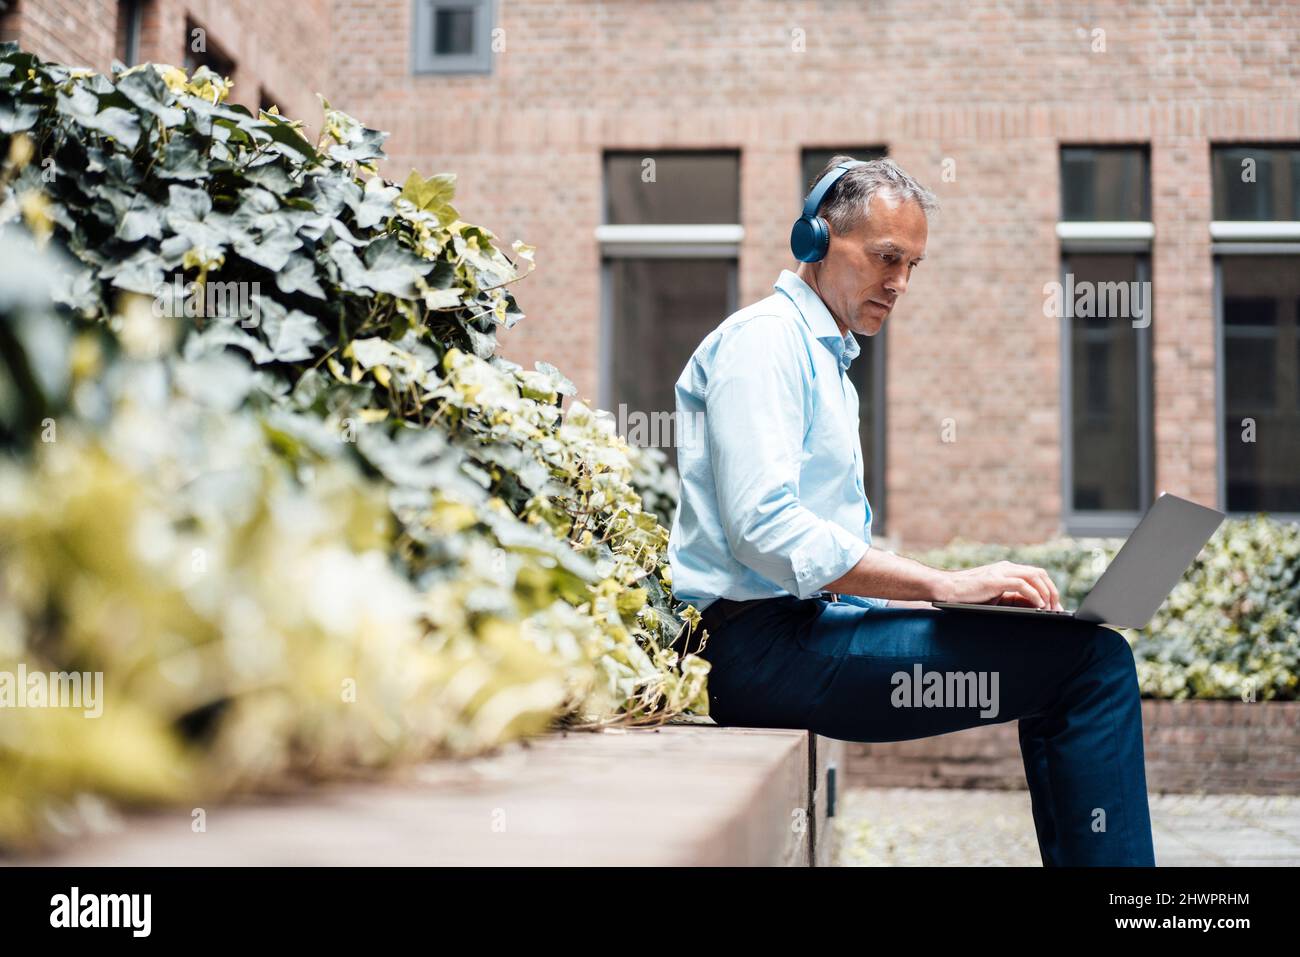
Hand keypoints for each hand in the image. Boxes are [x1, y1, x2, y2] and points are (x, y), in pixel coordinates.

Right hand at [938, 561, 1062, 610]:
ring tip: (1049, 608)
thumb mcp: (996, 596)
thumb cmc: (969, 596)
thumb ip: (1014, 597)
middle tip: (1056, 608)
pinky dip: (1033, 594)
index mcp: (1007, 570)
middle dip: (1052, 591)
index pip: (1036, 575)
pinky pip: (1021, 584)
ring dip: (1046, 593)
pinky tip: (1038, 605)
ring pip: (1034, 576)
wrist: (946, 589)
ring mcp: (1000, 572)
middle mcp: (1006, 567)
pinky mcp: (994, 580)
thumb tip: (1036, 606)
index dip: (1049, 589)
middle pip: (1040, 573)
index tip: (1055, 606)